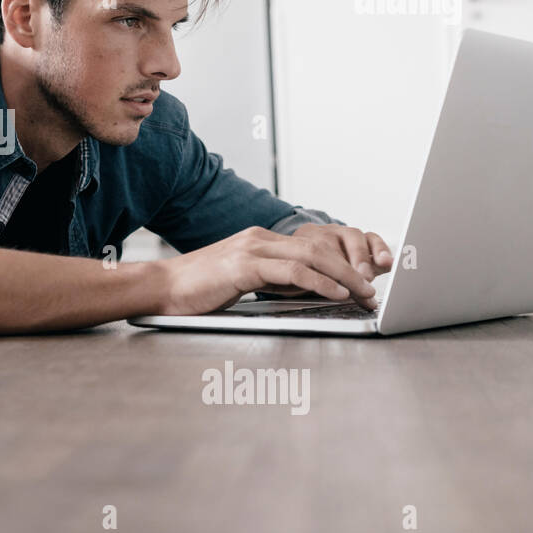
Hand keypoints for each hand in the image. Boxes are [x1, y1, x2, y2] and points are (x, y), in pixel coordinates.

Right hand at [156, 225, 387, 315]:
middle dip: (350, 270)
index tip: (359, 284)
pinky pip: (292, 272)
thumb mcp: (243, 282)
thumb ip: (273, 281)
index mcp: (259, 241)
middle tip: (371, 290)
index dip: (341, 265)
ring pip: (311, 257)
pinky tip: (335, 293)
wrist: (161, 288)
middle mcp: (259, 239)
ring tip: (363, 293)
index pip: (311, 248)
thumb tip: (307, 290)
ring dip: (343, 277)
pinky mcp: (244, 266)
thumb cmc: (197, 290)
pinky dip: (319, 282)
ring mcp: (252, 249)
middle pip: (318, 249)